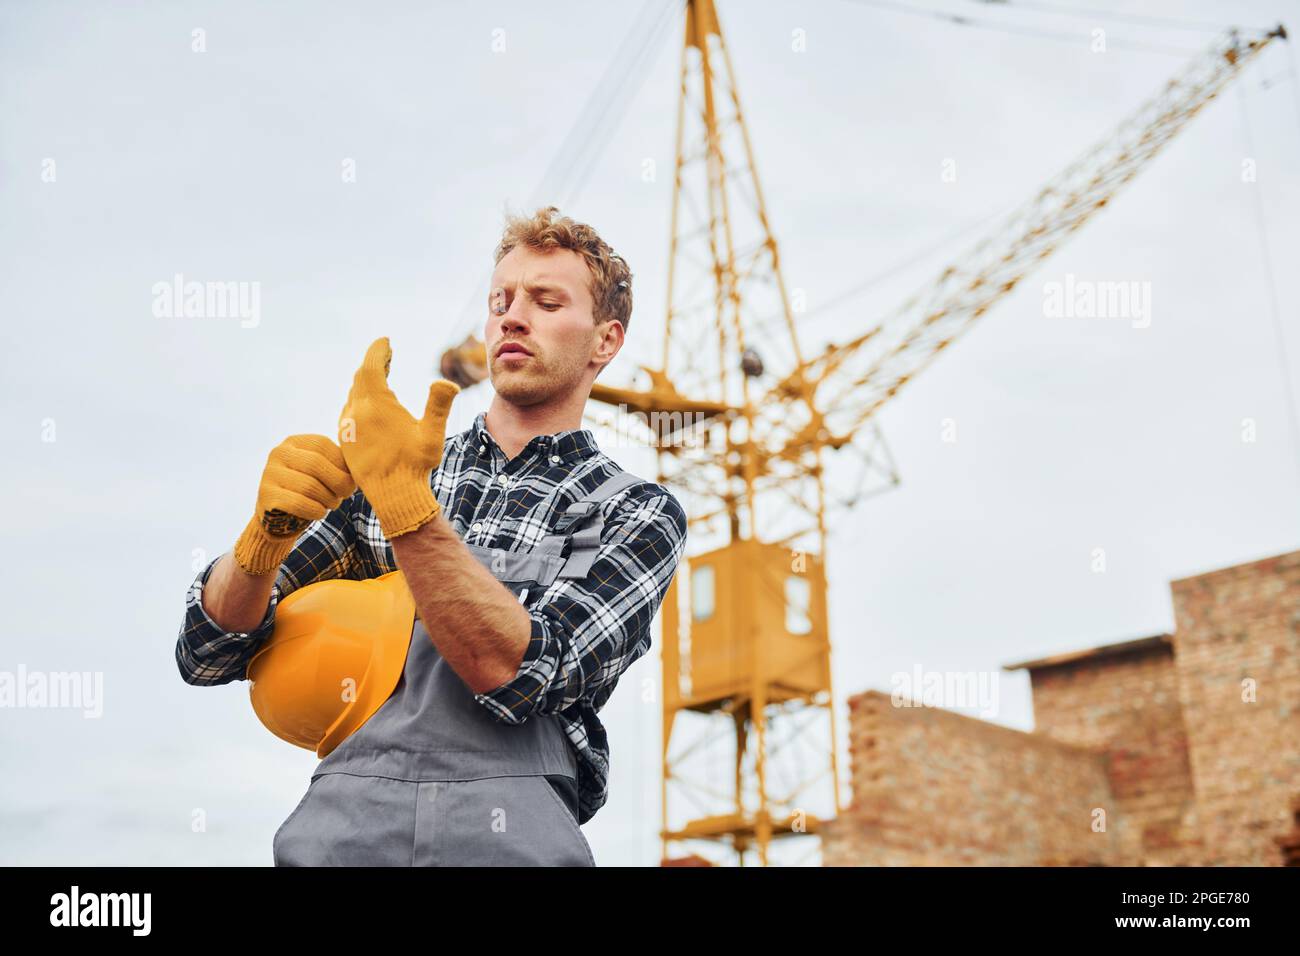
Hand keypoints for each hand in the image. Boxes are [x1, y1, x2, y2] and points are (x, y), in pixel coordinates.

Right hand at [233, 434, 355, 574]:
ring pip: (308, 486)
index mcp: (294, 442)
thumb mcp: (323, 472)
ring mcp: (269, 474)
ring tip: (332, 504)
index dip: (342, 463)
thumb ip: (339, 463)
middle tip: (346, 494)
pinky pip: (298, 503)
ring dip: (328, 499)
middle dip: (338, 482)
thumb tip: (364, 462)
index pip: (323, 445)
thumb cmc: (310, 491)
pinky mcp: (266, 496)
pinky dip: (316, 510)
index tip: (351, 479)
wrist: (280, 518)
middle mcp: (278, 453)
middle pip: (315, 464)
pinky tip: (319, 512)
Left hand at [338, 336, 458, 537]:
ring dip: (367, 382)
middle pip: (361, 377)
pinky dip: (360, 399)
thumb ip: (438, 405)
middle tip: (387, 354)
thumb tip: (446, 382)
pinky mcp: (345, 440)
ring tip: (382, 375)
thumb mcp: (432, 434)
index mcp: (376, 406)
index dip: (378, 351)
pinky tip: (371, 405)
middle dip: (374, 363)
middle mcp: (356, 413)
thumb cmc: (415, 466)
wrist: (394, 496)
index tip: (385, 341)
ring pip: (354, 394)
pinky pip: (349, 411)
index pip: (371, 366)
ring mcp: (347, 427)